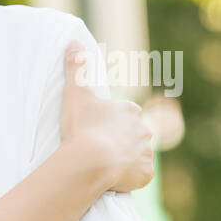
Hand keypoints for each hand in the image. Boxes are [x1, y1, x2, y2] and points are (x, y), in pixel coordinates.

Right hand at [58, 40, 154, 192]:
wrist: (91, 161)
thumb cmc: (83, 127)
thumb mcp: (76, 93)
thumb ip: (76, 68)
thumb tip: (73, 43)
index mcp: (131, 111)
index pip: (124, 115)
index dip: (110, 123)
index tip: (95, 130)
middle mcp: (144, 130)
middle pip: (134, 135)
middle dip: (121, 140)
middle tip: (99, 149)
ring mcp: (146, 153)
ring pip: (138, 155)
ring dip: (127, 159)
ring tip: (106, 165)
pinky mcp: (146, 174)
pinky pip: (140, 175)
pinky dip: (131, 177)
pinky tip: (115, 178)